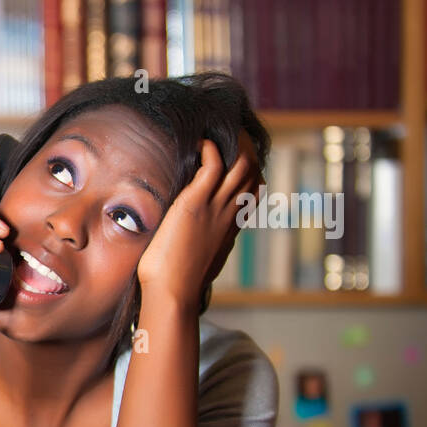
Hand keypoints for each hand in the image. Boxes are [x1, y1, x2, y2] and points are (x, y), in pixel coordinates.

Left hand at [136, 133, 259, 309]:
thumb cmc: (177, 283)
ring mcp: (215, 208)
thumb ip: (201, 247)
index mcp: (230, 226)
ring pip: (242, 165)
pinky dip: (211, 149)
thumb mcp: (198, 260)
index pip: (253, 190)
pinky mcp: (196, 204)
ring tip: (216, 133)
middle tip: (227, 136)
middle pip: (253, 171)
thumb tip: (193, 247)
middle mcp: (229, 214)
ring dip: (233, 144)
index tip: (235, 159)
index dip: (250, 170)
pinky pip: (214, 166)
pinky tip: (200, 144)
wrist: (173, 293)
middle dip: (245, 148)